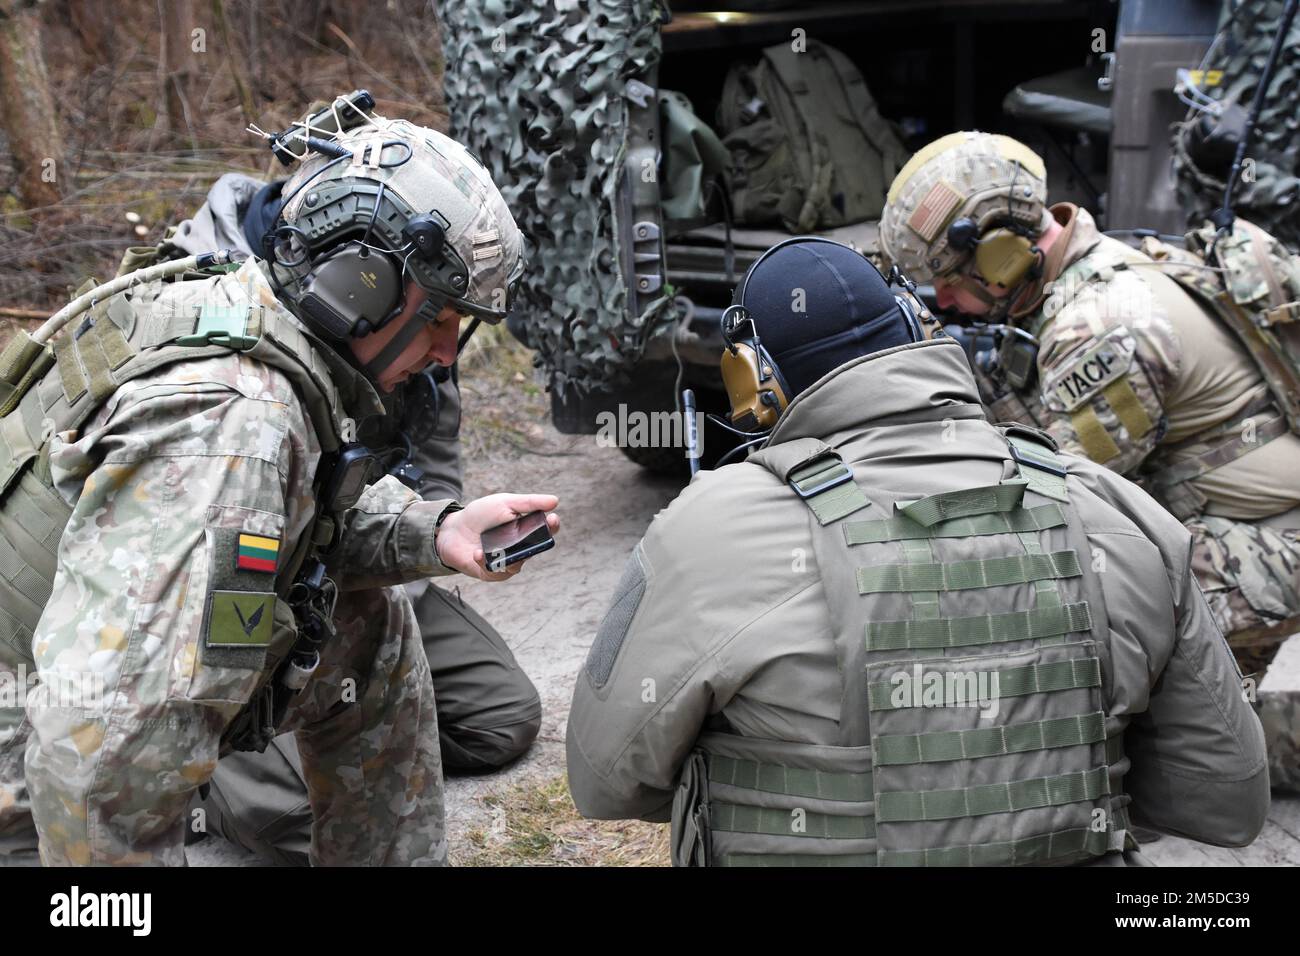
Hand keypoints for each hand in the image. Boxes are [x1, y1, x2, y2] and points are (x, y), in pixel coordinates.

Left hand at [435, 493, 559, 580]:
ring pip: (517, 565)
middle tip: (531, 538)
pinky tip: (477, 552)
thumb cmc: (481, 515)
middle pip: (534, 550)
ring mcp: (506, 562)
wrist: (452, 529)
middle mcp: (519, 548)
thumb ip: (528, 503)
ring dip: (510, 556)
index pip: (546, 531)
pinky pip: (495, 572)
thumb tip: (555, 501)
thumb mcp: (505, 503)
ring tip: (500, 548)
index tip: (553, 519)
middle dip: (535, 545)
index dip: (552, 526)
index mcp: (526, 531)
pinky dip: (486, 562)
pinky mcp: (490, 572)